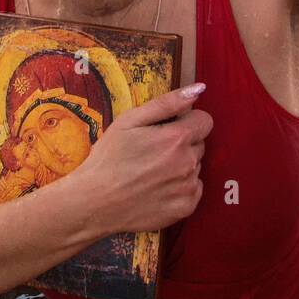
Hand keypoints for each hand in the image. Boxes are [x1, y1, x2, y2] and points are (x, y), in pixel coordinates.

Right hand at [71, 84, 211, 232]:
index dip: (187, 121)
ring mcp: (187, 188)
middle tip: (154, 151)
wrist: (93, 203)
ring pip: (195, 167)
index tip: (168, 128)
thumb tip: (198, 89)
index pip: (205, 121)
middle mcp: (188, 163)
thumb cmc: (108, 158)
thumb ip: (167, 103)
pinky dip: (181, 188)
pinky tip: (157, 188)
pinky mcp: (185, 209)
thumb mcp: (130, 121)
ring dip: (181, 166)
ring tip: (152, 172)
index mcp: (177, 138)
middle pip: (199, 144)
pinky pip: (194, 190)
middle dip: (182, 144)